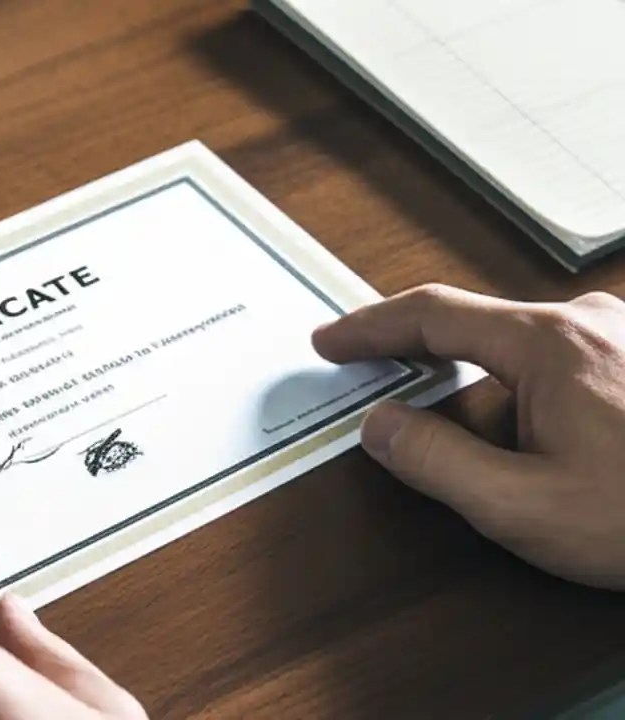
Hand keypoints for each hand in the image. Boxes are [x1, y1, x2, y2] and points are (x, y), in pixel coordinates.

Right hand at [313, 284, 624, 589]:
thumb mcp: (522, 506)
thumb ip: (434, 462)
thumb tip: (383, 427)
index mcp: (548, 344)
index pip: (430, 316)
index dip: (368, 329)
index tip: (330, 341)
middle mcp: (587, 322)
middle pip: (476, 339)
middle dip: (441, 388)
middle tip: (432, 436)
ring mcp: (620, 336)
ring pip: (523, 361)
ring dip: (500, 410)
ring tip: (531, 478)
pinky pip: (562, 369)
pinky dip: (536, 408)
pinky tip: (564, 461)